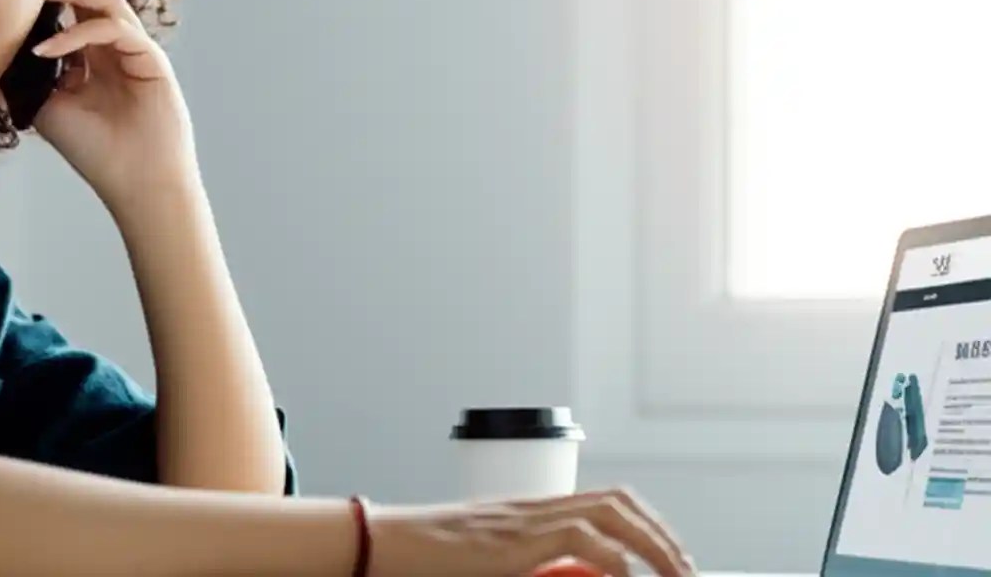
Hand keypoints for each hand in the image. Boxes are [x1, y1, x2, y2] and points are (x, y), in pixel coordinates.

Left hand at [28, 0, 199, 207]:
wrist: (136, 182)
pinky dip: (80, 33)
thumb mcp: (44, 110)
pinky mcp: (151, 58)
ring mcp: (135, 50)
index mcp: (94, 58)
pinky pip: (114, 29)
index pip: (72, 12)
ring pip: (107, 2)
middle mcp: (115, 49)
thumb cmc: (97, 151)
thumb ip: (20, 85)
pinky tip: (49, 49)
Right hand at [365, 488, 696, 576]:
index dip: (644, 525)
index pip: (603, 502)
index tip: (668, 556)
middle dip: (660, 534)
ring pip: (610, 512)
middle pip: (618, 501)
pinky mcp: (516, 539)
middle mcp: (533, 508)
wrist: (385, 544)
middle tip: (684, 569)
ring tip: (673, 572)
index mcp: (529, 513)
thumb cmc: (426, 558)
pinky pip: (581, 538)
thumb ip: (530, 565)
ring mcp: (526, 520)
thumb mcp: (488, 563)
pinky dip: (612, 558)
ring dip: (650, 542)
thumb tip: (575, 575)